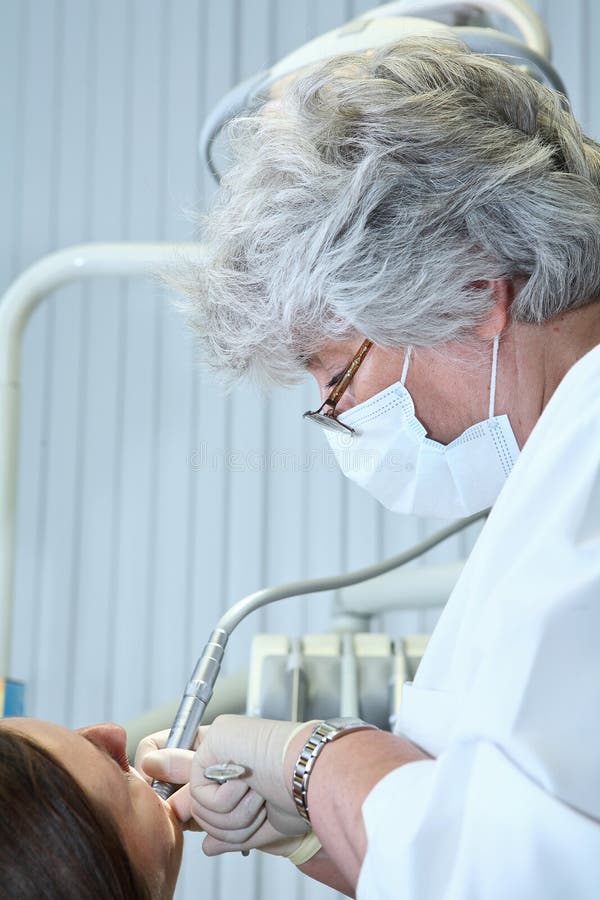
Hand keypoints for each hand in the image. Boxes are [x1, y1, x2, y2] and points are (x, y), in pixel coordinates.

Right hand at [137, 716, 317, 857]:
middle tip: (243, 784)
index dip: (157, 771)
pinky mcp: (242, 825)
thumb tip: (150, 762)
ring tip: (259, 796)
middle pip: (180, 799)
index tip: (163, 781)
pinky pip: (219, 841)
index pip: (160, 754)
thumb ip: (182, 758)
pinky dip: (237, 835)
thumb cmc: (274, 751)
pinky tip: (252, 823)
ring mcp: (227, 800)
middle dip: (212, 801)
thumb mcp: (221, 741)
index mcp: (205, 744)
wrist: (309, 782)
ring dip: (234, 816)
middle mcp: (213, 771)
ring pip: (202, 824)